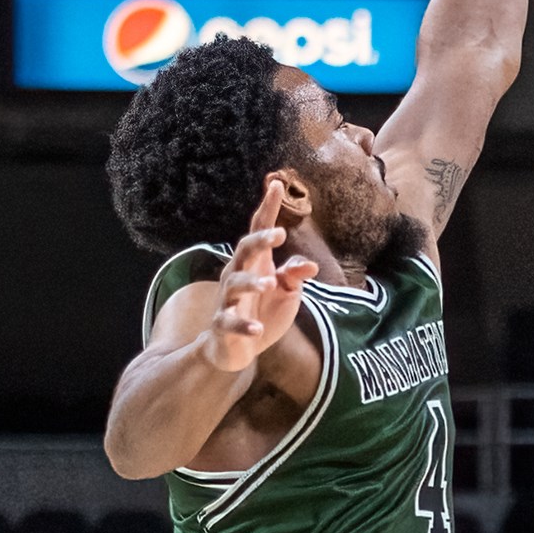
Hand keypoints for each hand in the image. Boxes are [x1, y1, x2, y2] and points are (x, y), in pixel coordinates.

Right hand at [203, 181, 316, 372]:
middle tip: (278, 234)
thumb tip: (310, 265)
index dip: (268, 208)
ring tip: (270, 283)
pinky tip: (257, 328)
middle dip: (259, 241)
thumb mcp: (286, 292)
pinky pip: (229, 322)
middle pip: (244, 251)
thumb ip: (295, 275)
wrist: (235, 348)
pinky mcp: (223, 325)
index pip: (260, 230)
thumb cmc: (262, 312)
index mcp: (256, 263)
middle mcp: (239, 275)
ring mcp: (228, 300)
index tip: (276, 184)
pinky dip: (243, 325)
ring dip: (252, 282)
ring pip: (234, 284)